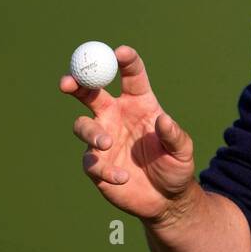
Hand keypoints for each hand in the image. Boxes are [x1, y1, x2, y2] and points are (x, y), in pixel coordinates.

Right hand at [61, 45, 197, 223]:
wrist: (166, 199)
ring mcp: (103, 139)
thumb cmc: (176, 167)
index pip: (130, 75)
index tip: (119, 52)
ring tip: (106, 143)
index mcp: (139, 103)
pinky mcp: (96, 165)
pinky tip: (122, 177)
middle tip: (68, 82)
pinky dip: (104, 169)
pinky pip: (91, 161)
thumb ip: (174, 135)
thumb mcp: (183, 151)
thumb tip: (163, 120)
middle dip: (76, 82)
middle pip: (90, 92)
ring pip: (82, 125)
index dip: (124, 61)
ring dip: (91, 132)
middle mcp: (116, 116)